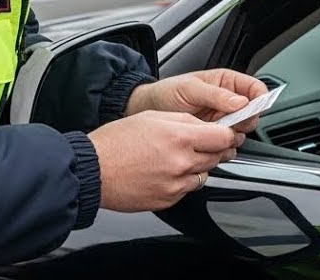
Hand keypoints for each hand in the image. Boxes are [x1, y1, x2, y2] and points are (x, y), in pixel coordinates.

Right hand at [89, 110, 237, 211]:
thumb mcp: (153, 117)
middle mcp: (181, 163)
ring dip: (197, 166)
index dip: (226, 134)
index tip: (223, 133)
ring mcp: (176, 185)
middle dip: (212, 149)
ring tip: (174, 158)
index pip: (224, 138)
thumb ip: (185, 121)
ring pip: (204, 175)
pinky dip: (182, 181)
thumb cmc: (116, 142)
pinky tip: (164, 172)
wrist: (93, 171)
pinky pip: (187, 190)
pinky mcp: (168, 200)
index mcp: (180, 137)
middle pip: (218, 157)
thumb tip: (206, 126)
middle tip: (196, 144)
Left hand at [128, 69, 268, 134]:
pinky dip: (222, 147)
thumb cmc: (166, 93)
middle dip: (244, 121)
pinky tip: (209, 142)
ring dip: (232, 136)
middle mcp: (229, 102)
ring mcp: (222, 120)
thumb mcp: (190, 89)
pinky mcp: (213, 137)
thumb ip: (215, 94)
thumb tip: (240, 102)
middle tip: (228, 123)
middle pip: (253, 114)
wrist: (148, 111)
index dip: (259, 99)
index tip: (251, 109)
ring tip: (213, 132)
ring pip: (242, 132)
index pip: (256, 89)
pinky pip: (227, 145)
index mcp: (227, 83)